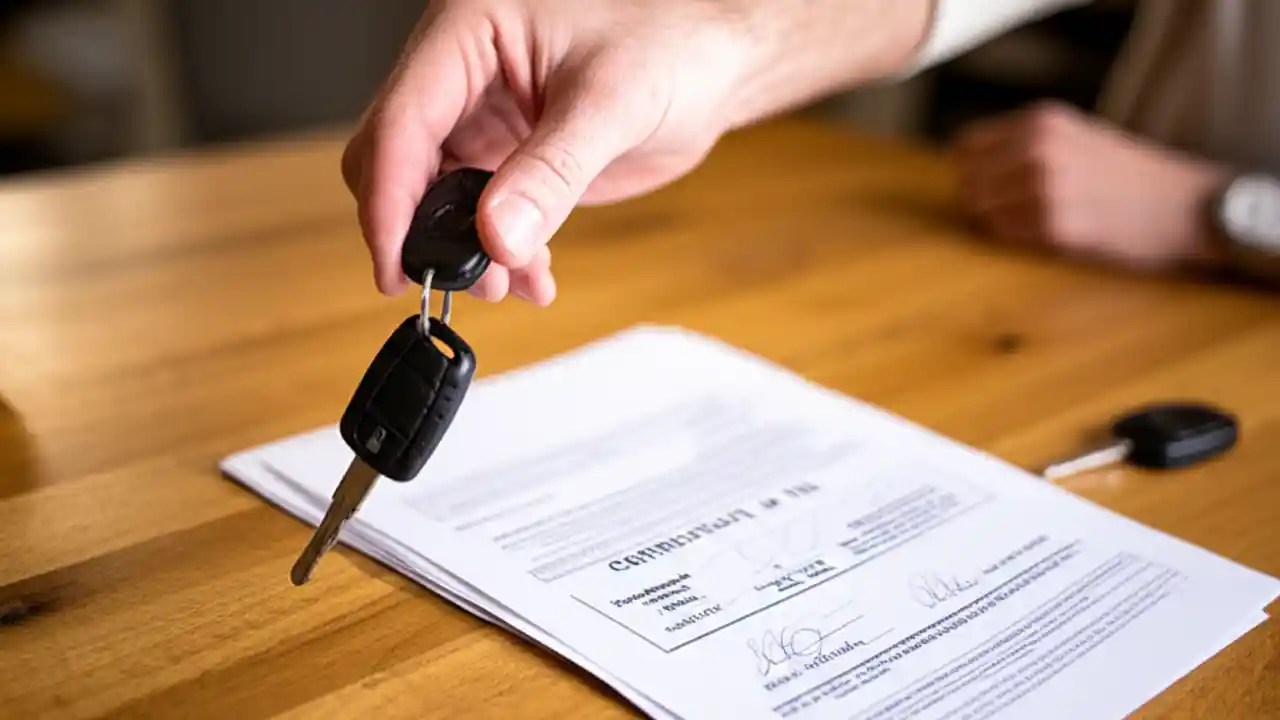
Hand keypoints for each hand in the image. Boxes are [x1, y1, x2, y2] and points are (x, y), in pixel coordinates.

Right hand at [342, 0, 931, 303]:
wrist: (715, 61)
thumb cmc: (674, 43)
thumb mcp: (612, 104)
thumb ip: (551, 172)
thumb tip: (496, 237)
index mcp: (468, 31)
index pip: (402, 119)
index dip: (391, 198)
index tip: (399, 263)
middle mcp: (463, 71)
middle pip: (399, 159)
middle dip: (420, 228)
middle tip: (455, 282)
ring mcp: (484, 114)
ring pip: (435, 194)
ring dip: (462, 249)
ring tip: (507, 285)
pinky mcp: (510, 153)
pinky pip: (479, 211)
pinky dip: (498, 251)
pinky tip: (530, 276)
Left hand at [955, 101, 1231, 272]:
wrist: (1185, 206)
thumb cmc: (1127, 177)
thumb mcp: (1075, 137)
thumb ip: (1023, 145)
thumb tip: (963, 169)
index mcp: (1041, 121)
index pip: (966, 149)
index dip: (973, 174)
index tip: (991, 189)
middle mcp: (1038, 148)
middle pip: (968, 183)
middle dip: (980, 203)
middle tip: (1010, 215)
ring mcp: (1046, 186)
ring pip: (982, 212)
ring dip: (998, 224)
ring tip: (1033, 224)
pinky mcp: (1055, 225)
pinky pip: (1006, 235)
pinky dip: (1019, 240)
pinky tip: (1050, 235)